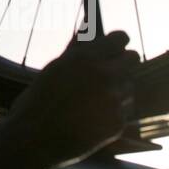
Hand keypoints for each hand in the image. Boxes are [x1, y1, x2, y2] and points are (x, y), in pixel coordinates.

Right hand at [0, 30, 139, 166]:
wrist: (35, 138)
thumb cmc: (39, 100)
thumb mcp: (55, 68)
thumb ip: (77, 49)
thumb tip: (87, 29)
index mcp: (86, 57)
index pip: (120, 38)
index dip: (116, 43)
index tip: (112, 48)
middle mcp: (106, 75)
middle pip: (132, 58)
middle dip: (121, 63)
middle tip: (106, 72)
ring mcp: (115, 100)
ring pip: (129, 86)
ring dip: (117, 90)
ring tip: (92, 101)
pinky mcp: (119, 122)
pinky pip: (124, 110)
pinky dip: (112, 113)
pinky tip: (92, 118)